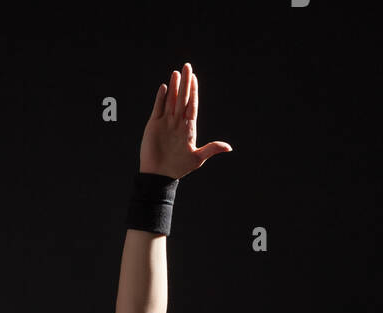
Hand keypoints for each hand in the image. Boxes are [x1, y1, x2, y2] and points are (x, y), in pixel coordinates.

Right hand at [138, 63, 232, 180]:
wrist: (158, 175)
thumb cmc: (178, 168)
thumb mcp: (197, 158)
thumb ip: (211, 149)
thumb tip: (229, 147)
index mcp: (188, 128)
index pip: (192, 105)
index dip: (194, 91)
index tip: (195, 78)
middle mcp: (177, 122)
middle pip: (182, 98)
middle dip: (185, 83)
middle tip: (188, 66)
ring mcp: (165, 122)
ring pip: (170, 100)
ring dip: (174, 87)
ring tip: (177, 73)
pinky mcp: (153, 125)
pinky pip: (158, 108)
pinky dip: (160, 98)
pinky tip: (165, 87)